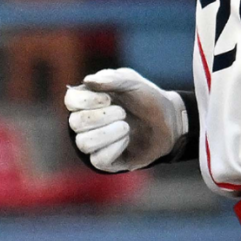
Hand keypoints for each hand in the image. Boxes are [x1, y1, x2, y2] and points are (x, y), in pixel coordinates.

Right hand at [65, 68, 187, 172]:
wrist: (170, 121)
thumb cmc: (148, 99)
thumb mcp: (132, 83)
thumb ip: (111, 79)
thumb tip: (87, 81)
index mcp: (89, 100)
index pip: (70, 101)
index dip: (86, 101)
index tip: (107, 98)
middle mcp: (87, 121)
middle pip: (75, 123)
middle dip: (101, 117)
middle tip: (122, 113)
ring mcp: (95, 142)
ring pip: (83, 143)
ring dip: (107, 134)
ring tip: (126, 127)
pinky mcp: (105, 161)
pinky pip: (98, 160)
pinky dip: (114, 148)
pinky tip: (126, 140)